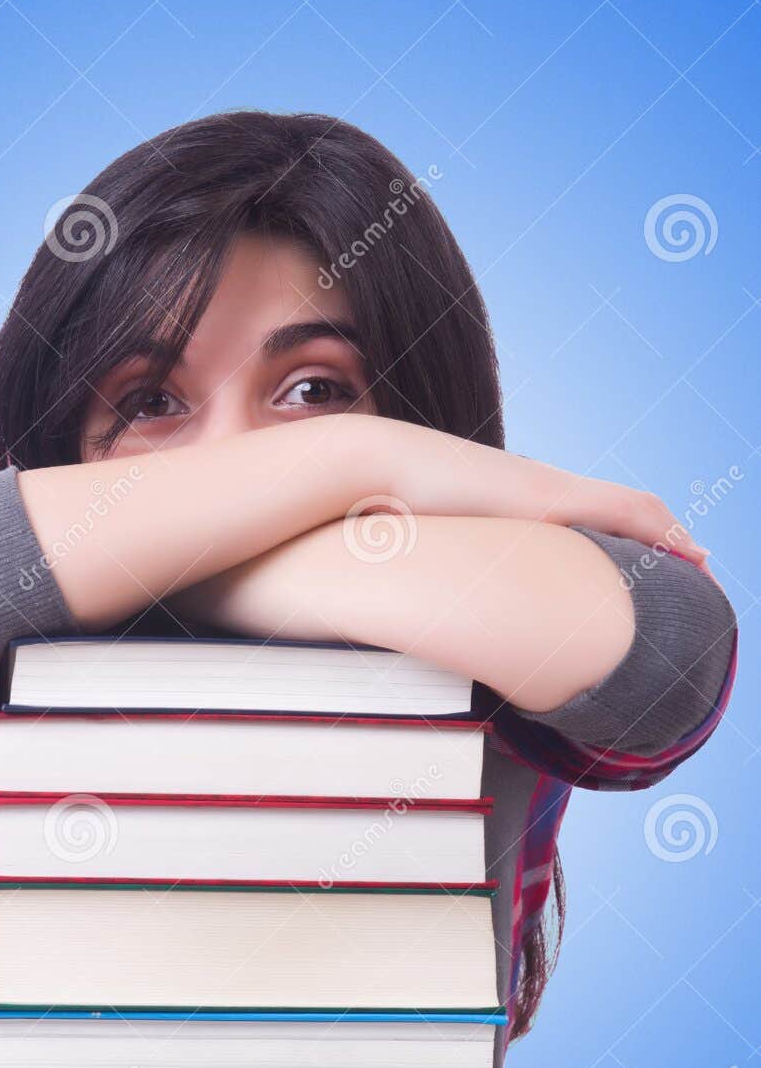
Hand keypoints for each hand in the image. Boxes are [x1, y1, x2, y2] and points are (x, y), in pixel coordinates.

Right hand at [362, 416, 706, 563]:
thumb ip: (429, 564)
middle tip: (691, 564)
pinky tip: (690, 553)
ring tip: (700, 561)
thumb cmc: (380, 510)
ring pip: (633, 508)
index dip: (622, 535)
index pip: (584, 513)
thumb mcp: (416, 545)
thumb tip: (411, 598)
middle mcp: (538, 488)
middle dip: (659, 535)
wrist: (367, 469)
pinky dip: (664, 531)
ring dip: (670, 534)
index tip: (648, 558)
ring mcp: (546, 489)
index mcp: (512, 499)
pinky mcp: (549, 497)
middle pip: (622, 508)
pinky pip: (627, 512)